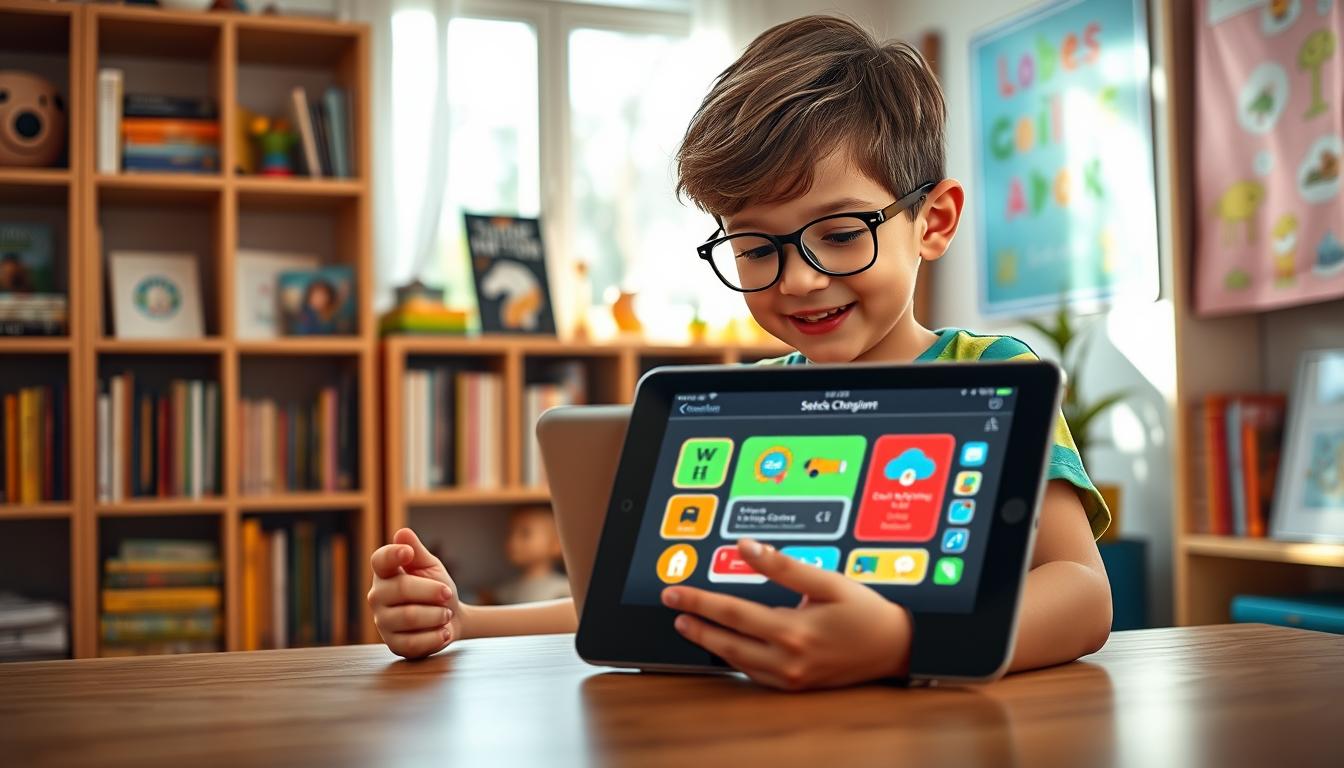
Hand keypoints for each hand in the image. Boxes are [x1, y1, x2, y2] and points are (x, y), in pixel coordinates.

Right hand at [369, 527, 464, 658]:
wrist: (450, 618)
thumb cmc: (436, 587)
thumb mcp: (430, 566)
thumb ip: (418, 551)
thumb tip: (402, 533)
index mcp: (385, 573)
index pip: (380, 560)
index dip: (392, 555)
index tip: (408, 553)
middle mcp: (377, 596)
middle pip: (401, 589)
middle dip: (432, 591)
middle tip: (447, 593)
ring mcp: (382, 622)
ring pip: (409, 617)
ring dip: (437, 615)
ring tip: (445, 614)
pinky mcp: (393, 645)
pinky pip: (414, 643)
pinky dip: (436, 637)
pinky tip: (443, 631)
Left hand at [662, 539, 910, 689]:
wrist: (897, 648)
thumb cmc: (865, 612)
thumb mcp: (828, 581)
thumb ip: (784, 566)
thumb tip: (747, 547)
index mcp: (794, 631)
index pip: (733, 613)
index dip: (699, 600)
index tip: (675, 591)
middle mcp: (788, 659)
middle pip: (727, 642)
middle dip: (696, 623)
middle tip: (672, 607)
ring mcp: (791, 678)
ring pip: (737, 662)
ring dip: (710, 643)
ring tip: (690, 624)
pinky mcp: (796, 685)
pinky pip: (755, 675)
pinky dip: (734, 659)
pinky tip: (724, 645)